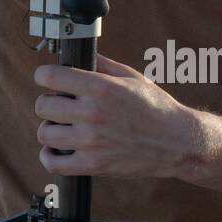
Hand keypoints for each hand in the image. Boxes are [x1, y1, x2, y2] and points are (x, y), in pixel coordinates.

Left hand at [33, 54, 201, 179]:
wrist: (178, 142)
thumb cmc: (156, 108)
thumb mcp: (131, 76)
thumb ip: (101, 64)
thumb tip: (78, 56)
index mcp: (100, 87)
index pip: (50, 77)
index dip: (44, 76)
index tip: (46, 79)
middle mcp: (92, 113)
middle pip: (43, 106)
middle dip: (48, 103)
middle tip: (59, 106)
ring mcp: (91, 141)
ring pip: (45, 134)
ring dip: (49, 129)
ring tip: (61, 128)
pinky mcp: (92, 165)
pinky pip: (53, 163)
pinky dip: (49, 157)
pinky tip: (56, 150)